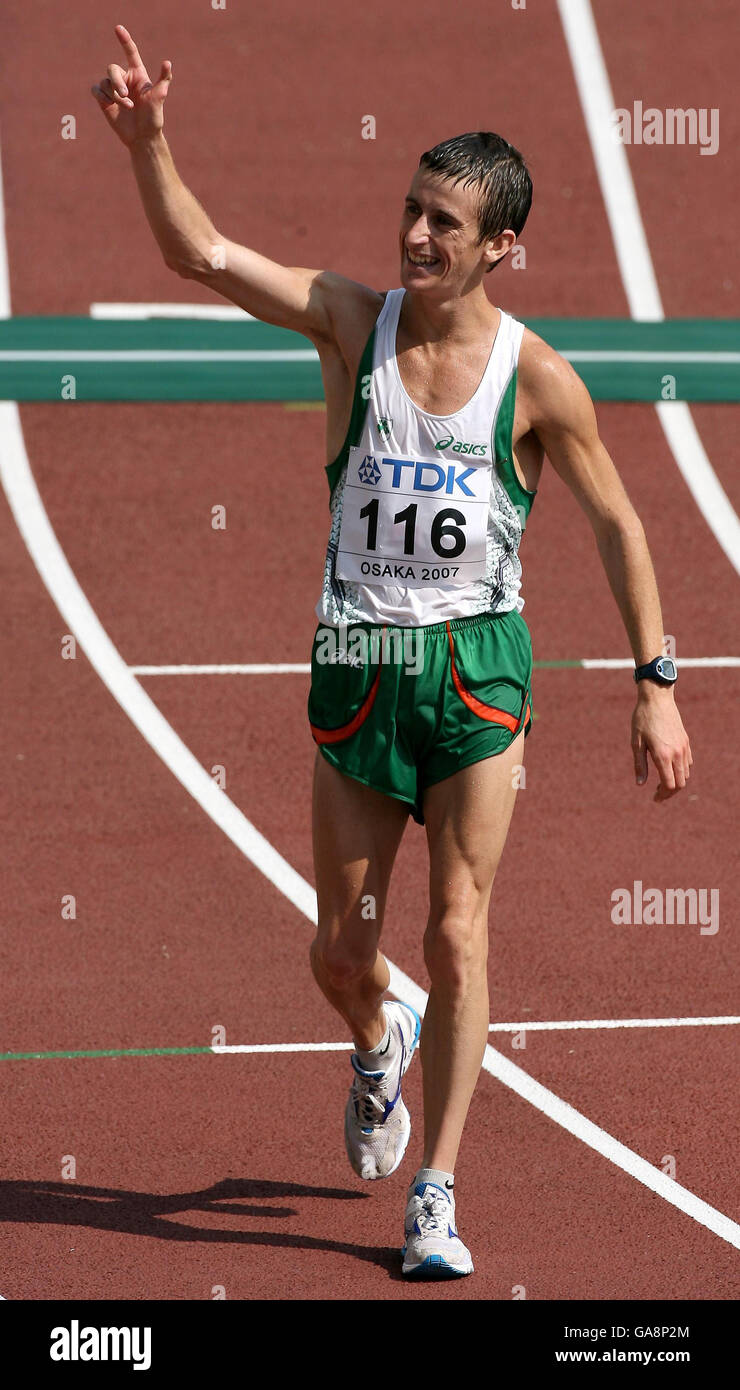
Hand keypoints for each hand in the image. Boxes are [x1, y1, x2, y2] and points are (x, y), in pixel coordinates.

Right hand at [91, 25, 171, 146]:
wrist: (143, 137)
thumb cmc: (153, 118)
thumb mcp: (159, 98)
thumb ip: (163, 80)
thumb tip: (167, 62)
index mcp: (137, 74)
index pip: (130, 52)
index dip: (124, 40)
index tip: (118, 28)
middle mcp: (124, 79)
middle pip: (112, 69)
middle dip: (117, 82)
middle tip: (125, 95)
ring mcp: (113, 89)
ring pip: (105, 83)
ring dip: (114, 95)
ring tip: (127, 107)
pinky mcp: (104, 100)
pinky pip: (96, 90)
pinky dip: (101, 96)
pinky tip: (108, 104)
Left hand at [631, 686, 692, 801]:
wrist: (657, 699)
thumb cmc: (642, 720)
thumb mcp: (636, 743)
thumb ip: (640, 765)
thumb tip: (640, 784)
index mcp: (662, 755)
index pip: (669, 784)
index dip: (662, 795)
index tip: (655, 799)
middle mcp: (676, 753)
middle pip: (680, 784)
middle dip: (670, 793)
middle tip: (658, 795)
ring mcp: (683, 747)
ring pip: (685, 774)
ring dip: (676, 782)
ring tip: (662, 783)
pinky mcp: (686, 742)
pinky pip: (688, 763)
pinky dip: (681, 771)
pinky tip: (670, 769)